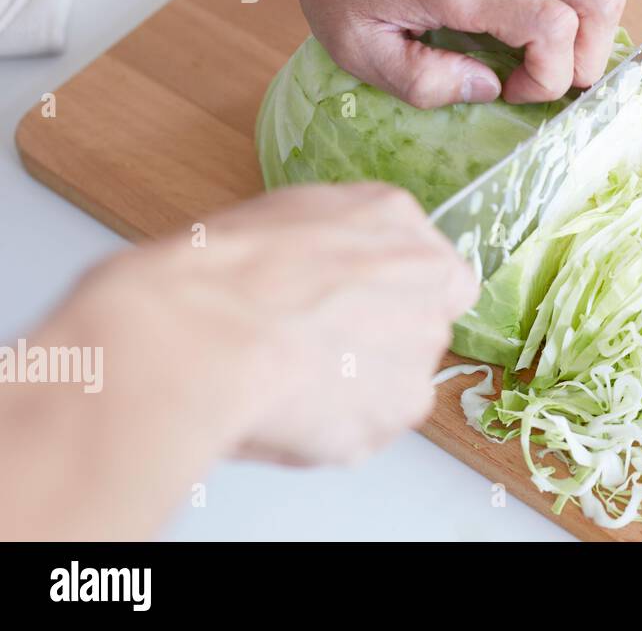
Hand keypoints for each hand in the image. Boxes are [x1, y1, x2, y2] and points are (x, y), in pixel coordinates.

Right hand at [68, 183, 476, 465]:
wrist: (201, 333)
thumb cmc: (220, 272)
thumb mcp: (284, 217)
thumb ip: (337, 245)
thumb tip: (334, 272)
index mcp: (395, 218)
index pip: (434, 268)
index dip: (397, 295)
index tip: (360, 309)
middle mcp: (426, 279)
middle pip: (421, 323)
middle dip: (378, 341)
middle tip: (315, 350)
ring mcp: (420, 347)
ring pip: (399, 378)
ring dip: (360, 386)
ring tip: (292, 382)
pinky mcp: (400, 408)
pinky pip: (374, 425)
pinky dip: (341, 429)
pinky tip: (293, 412)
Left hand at [268, 0, 628, 108]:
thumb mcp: (359, 51)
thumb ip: (425, 82)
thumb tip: (490, 88)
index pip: (552, 25)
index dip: (549, 75)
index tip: (511, 91)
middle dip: (587, 56)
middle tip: (545, 78)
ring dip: (597, 27)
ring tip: (555, 53)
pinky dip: (588, 1)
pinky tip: (550, 25)